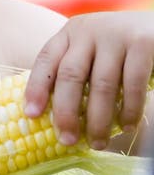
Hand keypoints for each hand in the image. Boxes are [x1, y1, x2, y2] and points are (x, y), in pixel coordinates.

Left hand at [24, 11, 153, 148]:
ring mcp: (116, 35)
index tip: (31, 116)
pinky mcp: (143, 43)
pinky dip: (129, 109)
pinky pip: (133, 83)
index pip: (46, 60)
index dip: (36, 88)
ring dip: (99, 119)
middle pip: (70, 74)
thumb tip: (54, 122)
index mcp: (70, 33)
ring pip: (102, 84)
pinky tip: (126, 126)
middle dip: (66, 111)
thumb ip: (75, 75)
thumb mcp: (92, 53)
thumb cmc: (120, 50)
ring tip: (97, 143)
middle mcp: (89, 30)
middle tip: (67, 140)